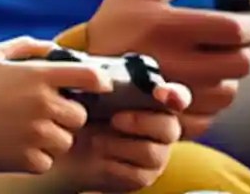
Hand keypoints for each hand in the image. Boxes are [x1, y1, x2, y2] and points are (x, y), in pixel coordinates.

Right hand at [0, 37, 109, 174]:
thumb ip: (27, 47)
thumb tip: (54, 48)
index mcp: (38, 76)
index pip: (89, 77)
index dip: (98, 83)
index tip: (96, 89)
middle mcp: (41, 104)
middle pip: (80, 116)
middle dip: (67, 117)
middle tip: (46, 116)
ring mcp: (35, 134)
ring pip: (65, 141)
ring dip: (52, 139)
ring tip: (27, 133)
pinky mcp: (26, 159)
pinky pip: (47, 162)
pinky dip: (36, 159)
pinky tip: (15, 148)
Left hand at [56, 82, 190, 191]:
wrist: (70, 143)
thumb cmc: (85, 111)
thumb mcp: (92, 93)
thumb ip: (108, 82)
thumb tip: (106, 74)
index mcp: (155, 102)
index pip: (178, 97)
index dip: (174, 95)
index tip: (160, 93)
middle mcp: (162, 129)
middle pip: (169, 127)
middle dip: (140, 122)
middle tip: (115, 119)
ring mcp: (156, 155)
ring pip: (150, 152)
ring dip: (119, 145)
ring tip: (96, 139)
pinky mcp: (143, 177)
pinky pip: (136, 174)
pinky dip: (113, 164)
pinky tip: (99, 156)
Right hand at [86, 0, 249, 138]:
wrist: (83, 69)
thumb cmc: (115, 23)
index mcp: (170, 27)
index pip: (235, 29)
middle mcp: (176, 63)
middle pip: (241, 63)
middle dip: (242, 48)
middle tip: (228, 40)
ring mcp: (175, 95)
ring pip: (230, 89)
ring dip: (228, 73)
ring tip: (210, 60)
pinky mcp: (173, 116)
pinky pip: (213, 111)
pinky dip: (212, 96)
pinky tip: (198, 81)